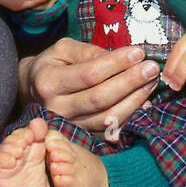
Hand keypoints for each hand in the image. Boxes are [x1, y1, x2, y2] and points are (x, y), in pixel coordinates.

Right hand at [19, 39, 160, 133]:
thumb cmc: (52, 65)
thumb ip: (86, 51)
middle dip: (130, 82)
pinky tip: (144, 104)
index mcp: (49, 82)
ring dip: (134, 100)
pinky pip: (110, 131)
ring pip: (108, 118)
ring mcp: (70, 126)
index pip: (89, 74)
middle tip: (151, 68)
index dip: (116, 64)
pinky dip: (130, 119)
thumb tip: (116, 57)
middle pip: (100, 98)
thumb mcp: (62, 49)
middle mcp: (57, 108)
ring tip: (151, 82)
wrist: (34, 91)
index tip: (138, 52)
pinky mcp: (82, 137)